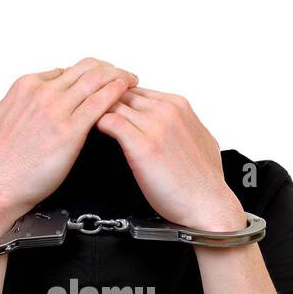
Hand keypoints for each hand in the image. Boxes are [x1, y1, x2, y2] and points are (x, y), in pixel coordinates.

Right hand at [0, 59, 137, 239]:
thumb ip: (14, 109)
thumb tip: (18, 109)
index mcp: (25, 88)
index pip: (64, 71)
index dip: (85, 74)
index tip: (95, 80)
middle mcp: (42, 93)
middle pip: (84, 69)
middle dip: (107, 69)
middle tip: (121, 74)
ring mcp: (56, 110)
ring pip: (96, 80)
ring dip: (118, 77)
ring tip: (131, 80)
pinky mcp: (69, 131)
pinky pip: (101, 103)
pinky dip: (117, 94)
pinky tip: (127, 93)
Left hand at [96, 88, 245, 230]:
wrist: (207, 203)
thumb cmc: (203, 180)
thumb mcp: (198, 138)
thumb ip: (181, 125)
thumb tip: (174, 125)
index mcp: (178, 105)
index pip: (136, 89)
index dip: (117, 100)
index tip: (106, 110)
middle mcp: (167, 110)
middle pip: (122, 93)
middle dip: (103, 104)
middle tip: (88, 117)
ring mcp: (155, 125)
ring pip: (113, 103)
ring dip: (97, 113)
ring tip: (85, 126)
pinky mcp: (143, 145)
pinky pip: (111, 122)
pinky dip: (98, 125)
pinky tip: (92, 135)